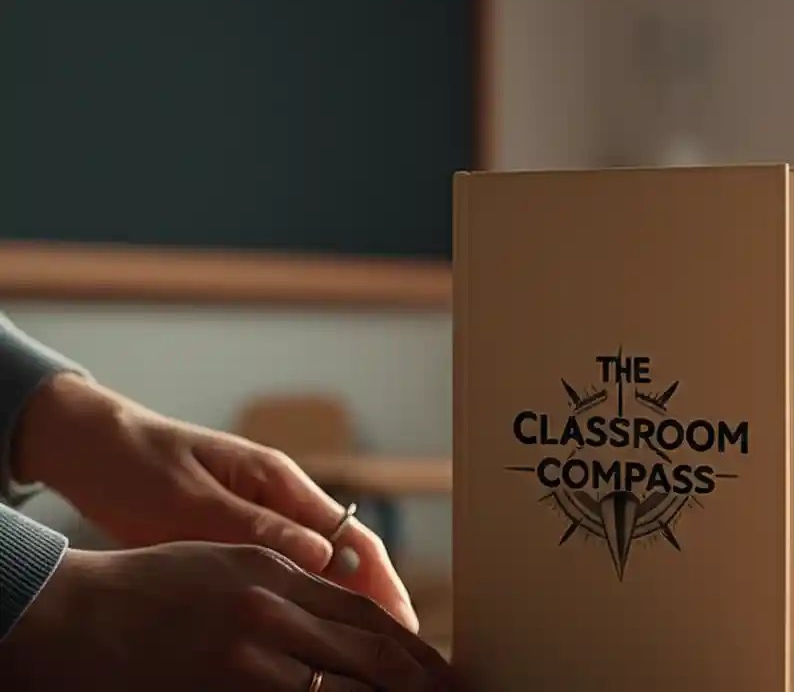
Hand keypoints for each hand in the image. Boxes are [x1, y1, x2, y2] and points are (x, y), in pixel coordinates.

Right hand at [0, 543, 450, 690]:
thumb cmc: (150, 585)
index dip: (412, 649)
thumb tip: (348, 599)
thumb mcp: (228, 562)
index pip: (367, 616)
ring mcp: (247, 660)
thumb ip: (293, 579)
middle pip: (369, 657)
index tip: (440, 670)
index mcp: (278, 572)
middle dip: (417, 684)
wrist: (72, 616)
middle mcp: (272, 613)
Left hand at [11, 373, 418, 630]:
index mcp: (278, 480)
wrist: (85, 444)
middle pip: (347, 557)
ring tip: (365, 657)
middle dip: (378, 604)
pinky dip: (304, 607)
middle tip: (399, 656)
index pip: (351, 535)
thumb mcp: (188, 498)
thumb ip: (255, 526)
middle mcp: (280, 501)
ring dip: (344, 610)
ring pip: (318, 571)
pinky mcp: (234, 541)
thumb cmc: (131, 463)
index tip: (401, 624)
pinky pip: (283, 578)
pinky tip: (306, 640)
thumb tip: (323, 557)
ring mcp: (259, 521)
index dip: (383, 581)